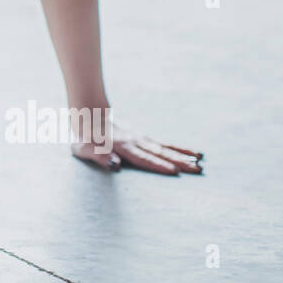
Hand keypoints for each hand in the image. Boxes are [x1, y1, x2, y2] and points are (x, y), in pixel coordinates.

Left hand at [72, 123, 202, 174]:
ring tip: (201, 161)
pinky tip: (192, 152)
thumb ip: (97, 156)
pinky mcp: (143, 137)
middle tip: (198, 170)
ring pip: (165, 147)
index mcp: (120, 146)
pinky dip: (178, 148)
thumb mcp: (81, 147)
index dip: (157, 165)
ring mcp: (140, 138)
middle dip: (179, 162)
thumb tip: (115, 166)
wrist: (87, 111)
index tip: (174, 171)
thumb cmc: (82, 135)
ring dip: (183, 155)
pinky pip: (163, 143)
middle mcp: (134, 141)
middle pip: (159, 153)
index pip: (142, 158)